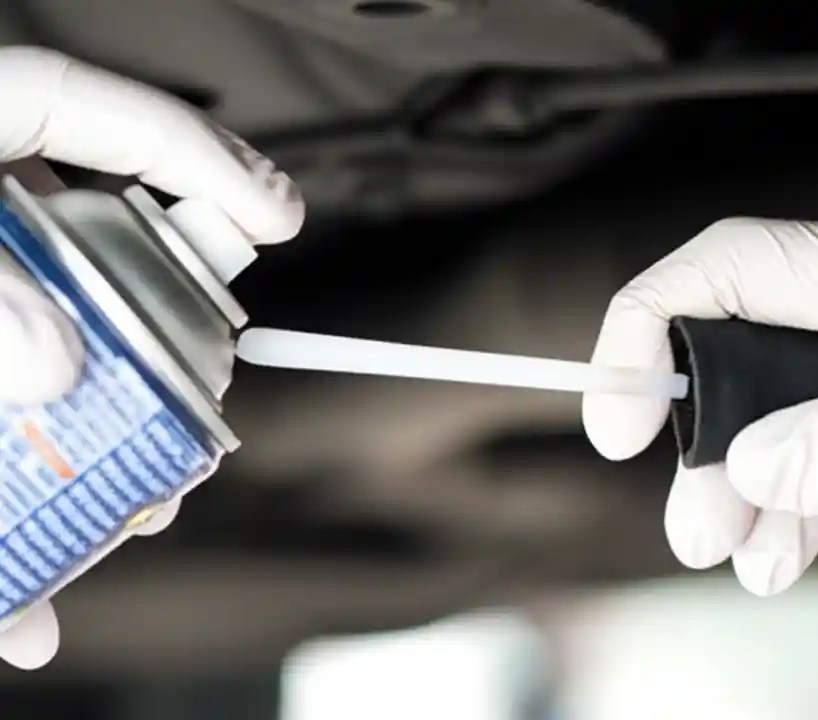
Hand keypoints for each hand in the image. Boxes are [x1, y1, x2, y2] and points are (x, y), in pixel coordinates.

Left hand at [0, 47, 303, 668]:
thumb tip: (47, 363)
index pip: (110, 120)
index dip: (208, 162)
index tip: (278, 218)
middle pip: (103, 266)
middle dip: (164, 358)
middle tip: (200, 404)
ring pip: (53, 369)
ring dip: (93, 459)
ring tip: (127, 518)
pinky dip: (9, 520)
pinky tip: (15, 601)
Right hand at [584, 213, 817, 595]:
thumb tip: (754, 465)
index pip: (743, 265)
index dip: (655, 324)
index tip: (614, 413)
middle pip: (765, 352)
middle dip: (710, 435)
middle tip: (690, 522)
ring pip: (808, 417)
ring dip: (759, 484)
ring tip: (730, 554)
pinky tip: (789, 558)